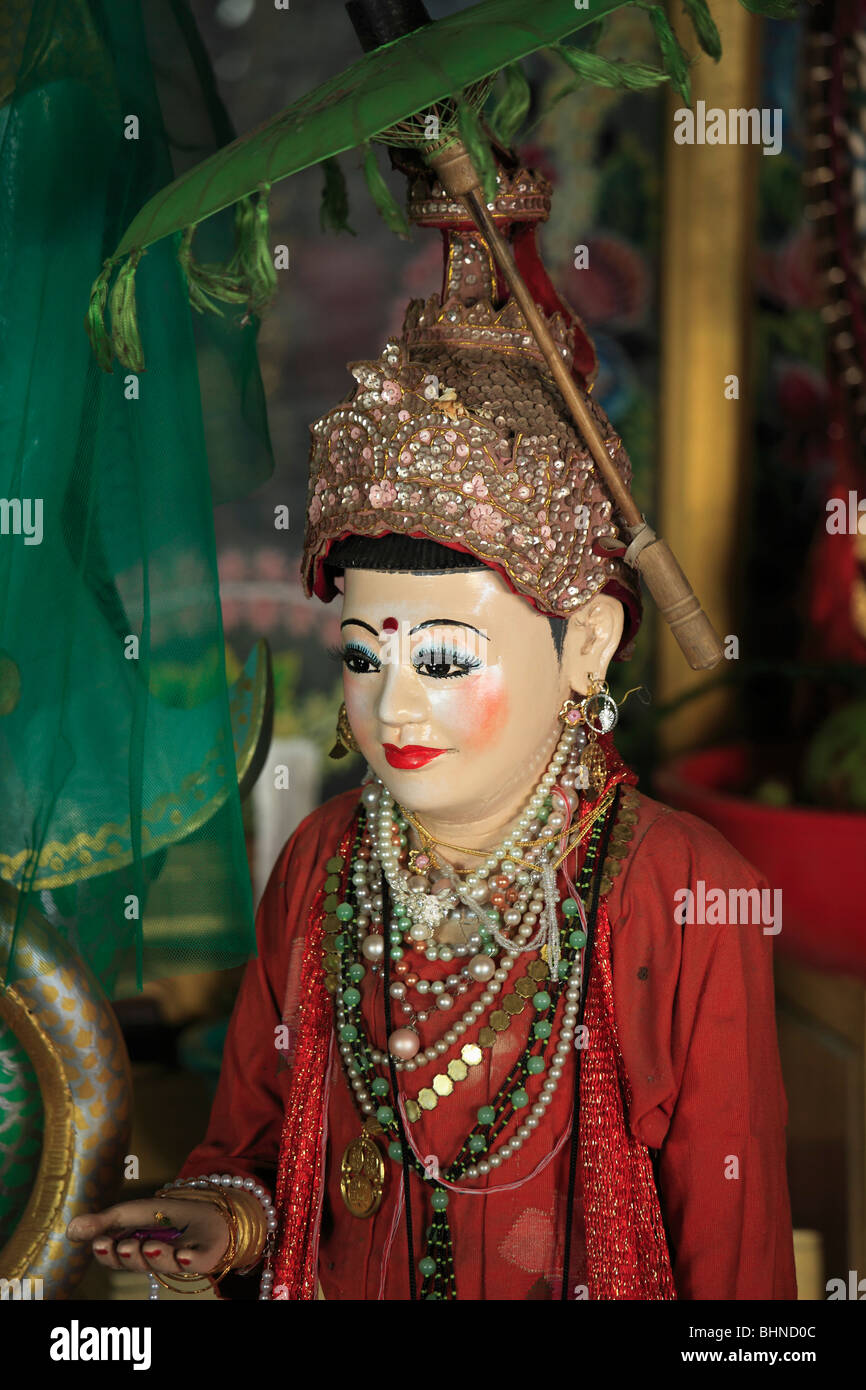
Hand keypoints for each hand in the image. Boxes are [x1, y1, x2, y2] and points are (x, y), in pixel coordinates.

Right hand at [66, 1196, 228, 1276]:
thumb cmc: (171, 1214)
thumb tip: (69, 1230)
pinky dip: (187, 1260)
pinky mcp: (201, 1259)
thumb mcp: (136, 1212)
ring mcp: (179, 1258)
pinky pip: (193, 1264)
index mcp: (136, 1248)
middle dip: (129, 1258)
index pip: (117, 1257)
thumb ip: (105, 1221)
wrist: (214, 1212)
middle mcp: (155, 1257)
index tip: (100, 1243)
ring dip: (155, 1256)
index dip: (108, 1253)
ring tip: (150, 1244)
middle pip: (136, 1265)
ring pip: (162, 1265)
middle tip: (124, 1246)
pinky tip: (182, 1254)